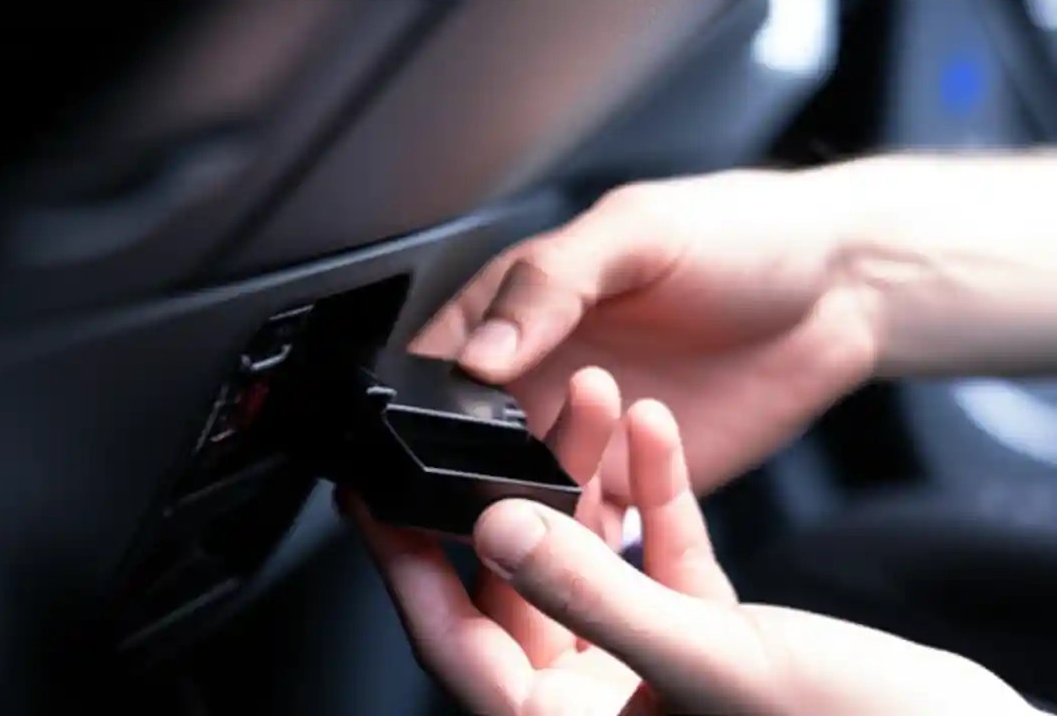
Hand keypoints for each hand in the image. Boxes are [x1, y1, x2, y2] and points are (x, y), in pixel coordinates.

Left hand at [348, 392, 1033, 714]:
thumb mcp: (706, 658)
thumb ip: (592, 594)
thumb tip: (497, 533)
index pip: (453, 645)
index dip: (403, 569)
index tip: (373, 499)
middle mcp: (598, 705)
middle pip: (514, 585)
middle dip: (509, 492)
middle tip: (482, 421)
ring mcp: (649, 670)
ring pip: (589, 558)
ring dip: (588, 476)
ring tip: (588, 394)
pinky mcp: (706, 636)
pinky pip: (658, 553)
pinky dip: (655, 491)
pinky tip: (655, 431)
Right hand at [410, 168, 877, 494]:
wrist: (843, 292)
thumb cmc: (743, 234)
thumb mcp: (636, 233)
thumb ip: (547, 286)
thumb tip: (477, 351)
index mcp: (521, 306)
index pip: (438, 359)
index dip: (415, 398)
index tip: (413, 431)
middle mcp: (541, 375)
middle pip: (464, 439)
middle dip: (459, 469)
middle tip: (477, 485)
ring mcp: (585, 433)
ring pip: (522, 491)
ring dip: (525, 507)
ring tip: (547, 506)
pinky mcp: (636, 480)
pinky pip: (591, 525)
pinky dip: (581, 541)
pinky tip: (588, 538)